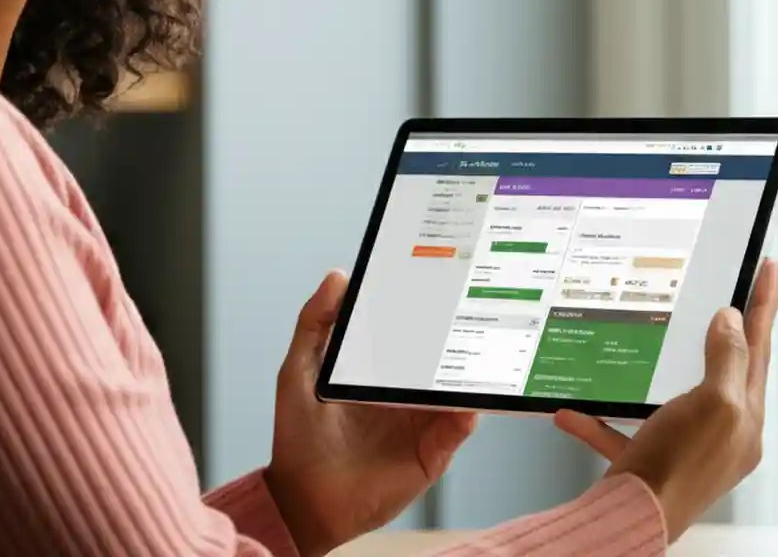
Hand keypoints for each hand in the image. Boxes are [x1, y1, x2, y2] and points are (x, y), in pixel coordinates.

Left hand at [264, 272, 476, 555]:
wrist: (304, 500)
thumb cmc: (297, 436)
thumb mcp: (299, 370)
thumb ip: (315, 323)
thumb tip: (338, 276)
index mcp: (378, 368)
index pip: (408, 332)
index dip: (422, 307)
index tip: (437, 277)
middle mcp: (404, 391)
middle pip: (440, 357)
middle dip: (457, 334)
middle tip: (470, 308)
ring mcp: (421, 421)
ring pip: (456, 390)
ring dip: (470, 372)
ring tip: (479, 349)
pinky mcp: (432, 452)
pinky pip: (458, 429)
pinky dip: (467, 413)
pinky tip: (467, 401)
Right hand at [555, 259, 777, 541]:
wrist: (630, 525)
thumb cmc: (677, 471)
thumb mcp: (715, 405)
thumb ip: (727, 360)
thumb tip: (731, 320)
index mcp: (744, 417)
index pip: (758, 346)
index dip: (763, 303)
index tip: (769, 266)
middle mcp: (719, 432)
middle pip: (723, 368)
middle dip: (723, 329)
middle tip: (725, 288)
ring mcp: (683, 447)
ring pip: (671, 394)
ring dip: (654, 367)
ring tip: (648, 333)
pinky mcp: (647, 462)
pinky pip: (621, 430)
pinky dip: (598, 418)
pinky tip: (573, 409)